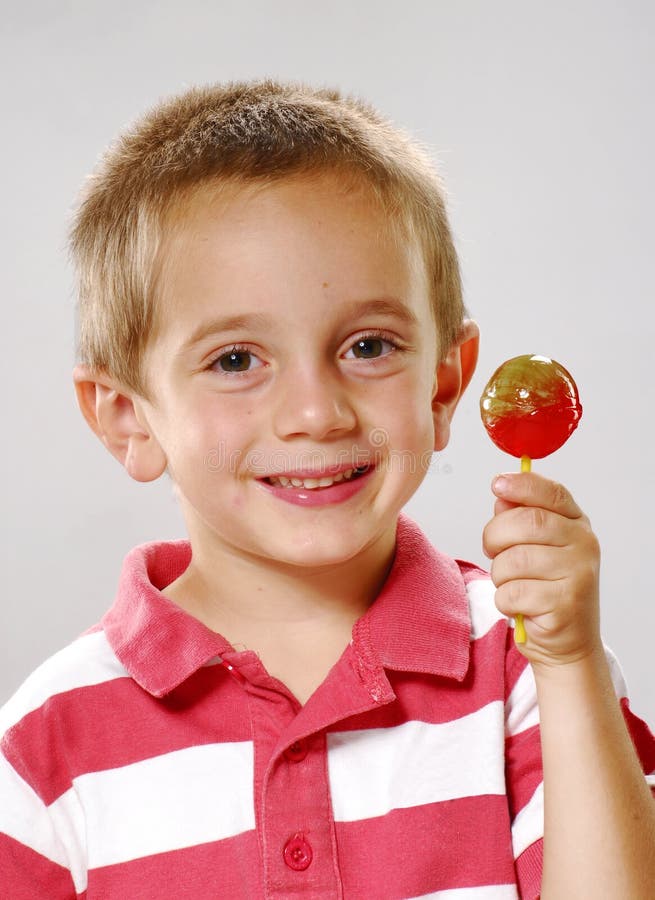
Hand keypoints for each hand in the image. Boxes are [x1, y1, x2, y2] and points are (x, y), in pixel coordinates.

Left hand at [482, 472, 601, 668]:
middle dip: (494, 536)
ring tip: (512, 584)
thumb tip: (502, 496)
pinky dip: (505, 600)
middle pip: (525, 523)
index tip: (497, 484)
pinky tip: (519, 605)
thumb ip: (518, 519)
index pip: (552, 493)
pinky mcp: (565, 604)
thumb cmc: (544, 589)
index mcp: (576, 524)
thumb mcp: (533, 548)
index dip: (522, 485)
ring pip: (513, 560)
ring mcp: (578, 575)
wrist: (567, 645)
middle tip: (491, 550)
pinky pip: (512, 592)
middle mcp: (584, 545)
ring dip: (499, 574)